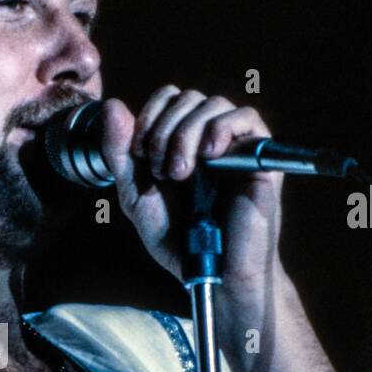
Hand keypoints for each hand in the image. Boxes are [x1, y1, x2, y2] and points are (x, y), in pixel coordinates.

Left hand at [100, 86, 284, 304]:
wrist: (213, 275)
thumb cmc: (179, 242)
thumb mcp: (137, 196)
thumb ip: (120, 154)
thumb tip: (112, 104)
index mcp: (180, 144)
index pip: (167, 98)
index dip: (149, 116)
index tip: (140, 155)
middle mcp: (208, 140)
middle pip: (186, 97)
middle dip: (163, 129)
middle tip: (161, 171)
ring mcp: (234, 146)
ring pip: (213, 103)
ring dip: (187, 133)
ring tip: (181, 174)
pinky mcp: (259, 158)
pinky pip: (246, 117)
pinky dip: (222, 127)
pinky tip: (209, 155)